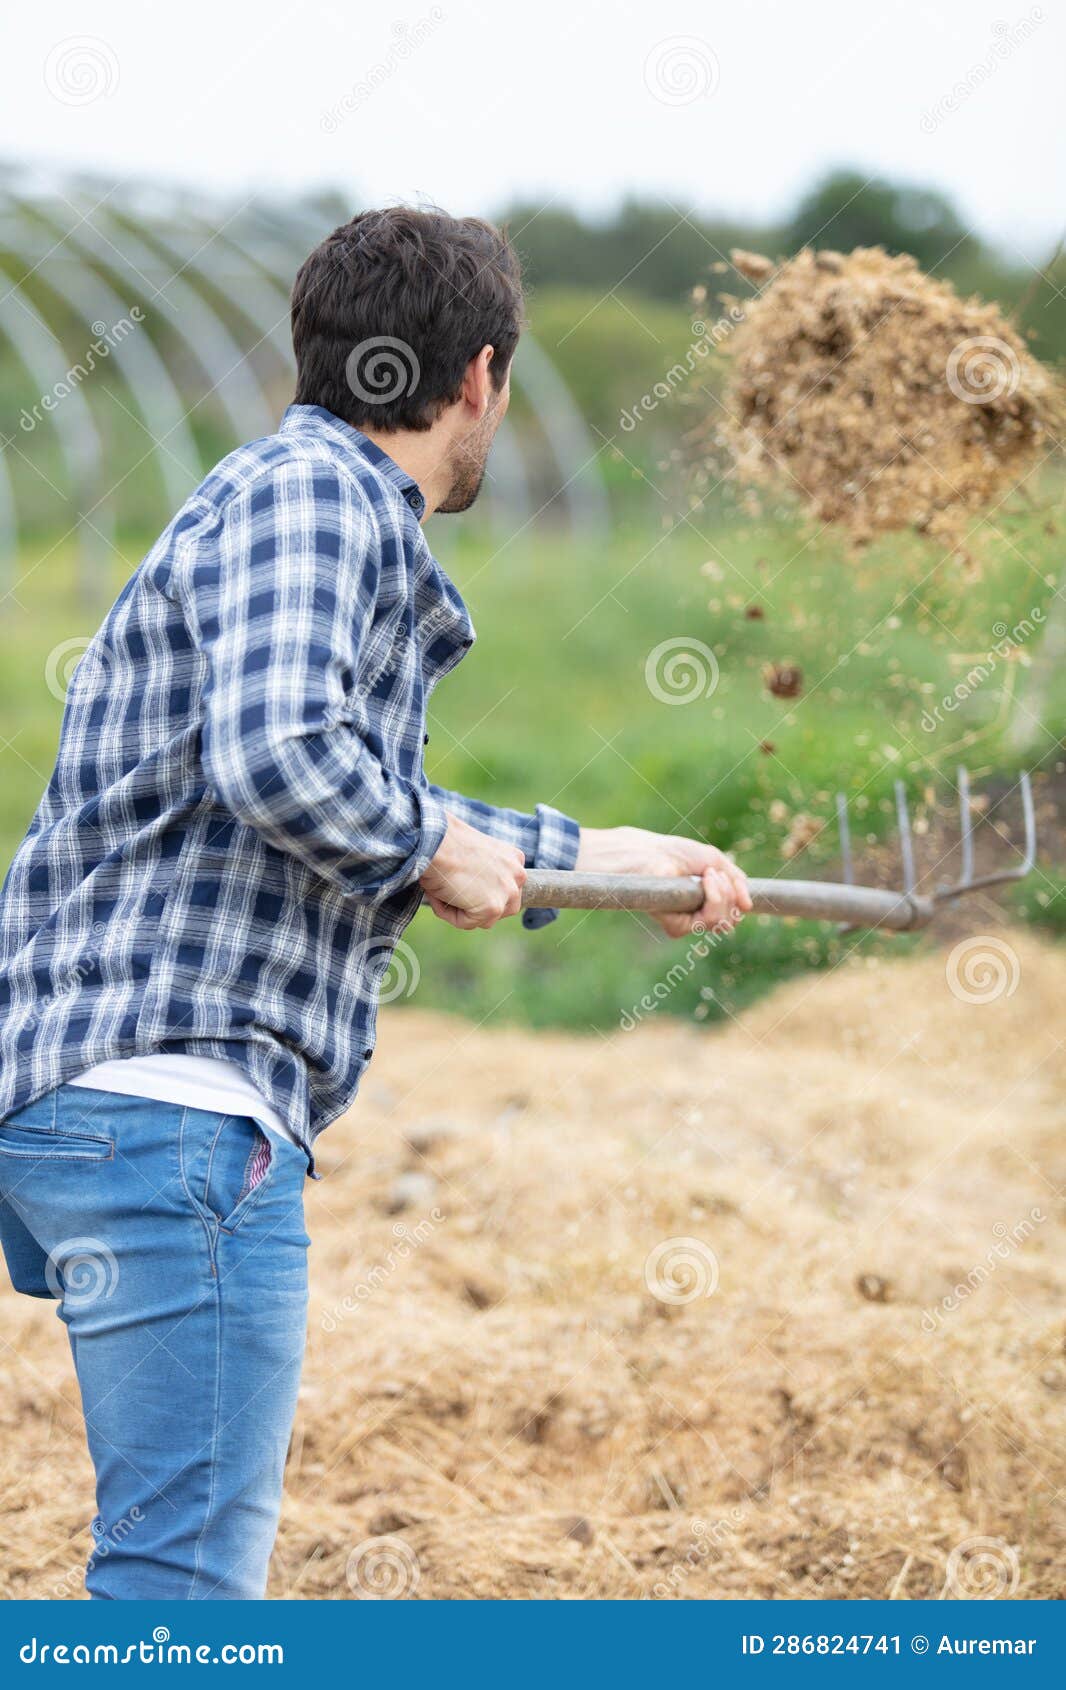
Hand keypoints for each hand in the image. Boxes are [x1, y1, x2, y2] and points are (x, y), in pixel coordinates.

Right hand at [420, 813, 525, 929]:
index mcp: (515, 859)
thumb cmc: (444, 843)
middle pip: (502, 907)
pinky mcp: (493, 908)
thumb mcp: (473, 854)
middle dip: (478, 906)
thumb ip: (484, 871)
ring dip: (462, 910)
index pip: (505, 888)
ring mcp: (508, 893)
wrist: (433, 841)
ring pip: (485, 918)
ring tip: (442, 891)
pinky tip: (439, 894)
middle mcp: (519, 875)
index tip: (463, 886)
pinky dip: (448, 913)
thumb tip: (473, 890)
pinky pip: (467, 922)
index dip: (482, 891)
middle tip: (452, 893)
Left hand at [575, 825, 750, 937]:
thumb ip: (734, 880)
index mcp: (702, 900)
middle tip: (715, 873)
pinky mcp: (673, 924)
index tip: (737, 886)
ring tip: (709, 874)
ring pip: (719, 923)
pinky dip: (712, 899)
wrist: (641, 851)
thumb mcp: (711, 859)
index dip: (738, 902)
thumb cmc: (669, 852)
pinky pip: (705, 922)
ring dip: (722, 895)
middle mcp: (693, 914)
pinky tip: (704, 880)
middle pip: (728, 921)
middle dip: (731, 895)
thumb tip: (748, 906)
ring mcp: (684, 920)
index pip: (730, 913)